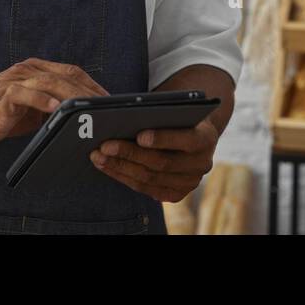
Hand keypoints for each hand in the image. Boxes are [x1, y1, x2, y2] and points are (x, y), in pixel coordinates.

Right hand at [0, 58, 107, 150]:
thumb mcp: (30, 111)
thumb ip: (51, 108)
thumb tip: (80, 119)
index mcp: (35, 71)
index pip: (72, 73)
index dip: (93, 85)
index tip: (111, 101)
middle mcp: (26, 71)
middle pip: (66, 76)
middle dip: (89, 92)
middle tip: (108, 109)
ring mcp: (14, 82)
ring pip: (49, 82)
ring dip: (72, 95)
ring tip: (90, 109)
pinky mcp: (2, 98)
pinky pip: (24, 94)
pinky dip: (42, 101)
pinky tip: (57, 110)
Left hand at [90, 118, 217, 202]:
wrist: (193, 134)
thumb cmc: (176, 116)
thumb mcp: (175, 110)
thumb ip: (159, 113)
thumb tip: (123, 115)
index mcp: (206, 138)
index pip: (186, 140)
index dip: (163, 139)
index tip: (139, 135)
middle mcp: (201, 164)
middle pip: (162, 163)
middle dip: (130, 154)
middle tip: (105, 146)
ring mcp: (189, 182)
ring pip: (150, 179)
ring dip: (120, 168)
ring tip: (98, 156)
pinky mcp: (176, 194)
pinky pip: (146, 189)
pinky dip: (124, 177)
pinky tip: (107, 167)